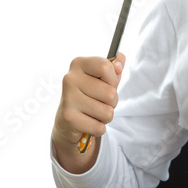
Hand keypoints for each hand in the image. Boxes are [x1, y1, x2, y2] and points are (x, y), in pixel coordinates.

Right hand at [51, 52, 124, 173]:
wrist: (68, 121)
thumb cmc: (89, 95)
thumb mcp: (103, 78)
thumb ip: (113, 67)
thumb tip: (120, 60)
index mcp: (79, 64)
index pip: (106, 66)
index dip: (113, 79)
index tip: (107, 83)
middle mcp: (70, 78)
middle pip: (110, 93)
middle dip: (112, 102)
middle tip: (99, 102)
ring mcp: (68, 98)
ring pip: (107, 111)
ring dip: (105, 116)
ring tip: (93, 113)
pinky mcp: (68, 118)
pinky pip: (99, 126)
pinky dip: (98, 128)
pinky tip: (88, 122)